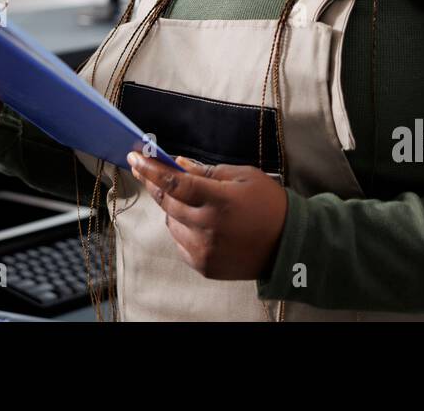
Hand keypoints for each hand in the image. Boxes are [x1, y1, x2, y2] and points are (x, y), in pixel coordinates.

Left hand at [126, 152, 288, 281]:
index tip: (135, 158)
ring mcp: (204, 250)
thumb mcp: (244, 177)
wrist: (288, 246)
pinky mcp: (204, 266)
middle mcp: (209, 227)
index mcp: (220, 201)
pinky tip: (199, 223)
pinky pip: (179, 242)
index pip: (175, 183)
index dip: (152, 170)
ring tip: (192, 201)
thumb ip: (207, 172)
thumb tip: (178, 164)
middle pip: (167, 202)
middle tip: (145, 169)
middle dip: (154, 184)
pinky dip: (182, 229)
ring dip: (172, 208)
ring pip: (170, 222)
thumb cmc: (269, 204)